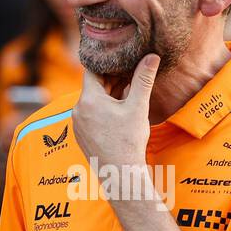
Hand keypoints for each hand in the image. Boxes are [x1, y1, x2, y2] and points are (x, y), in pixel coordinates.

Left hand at [72, 53, 158, 175]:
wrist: (120, 174)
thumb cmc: (128, 141)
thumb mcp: (137, 107)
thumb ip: (143, 79)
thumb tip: (152, 56)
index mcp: (88, 99)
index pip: (92, 70)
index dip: (107, 63)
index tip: (120, 60)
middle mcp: (78, 110)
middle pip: (94, 86)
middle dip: (112, 80)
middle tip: (131, 76)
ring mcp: (78, 124)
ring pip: (93, 101)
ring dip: (110, 96)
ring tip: (129, 97)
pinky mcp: (81, 135)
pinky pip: (91, 115)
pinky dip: (104, 110)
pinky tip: (120, 114)